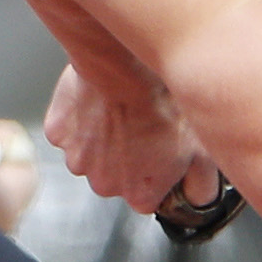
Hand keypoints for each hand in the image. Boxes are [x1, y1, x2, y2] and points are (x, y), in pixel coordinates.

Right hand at [42, 65, 205, 213]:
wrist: (127, 62)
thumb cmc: (163, 100)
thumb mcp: (203, 147)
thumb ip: (201, 185)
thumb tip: (199, 198)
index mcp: (140, 194)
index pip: (150, 196)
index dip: (159, 173)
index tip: (164, 152)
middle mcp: (104, 184)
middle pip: (118, 177)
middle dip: (130, 158)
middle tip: (145, 125)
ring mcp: (77, 159)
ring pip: (93, 153)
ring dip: (104, 138)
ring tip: (123, 108)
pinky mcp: (58, 132)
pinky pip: (73, 130)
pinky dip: (84, 117)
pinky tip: (102, 99)